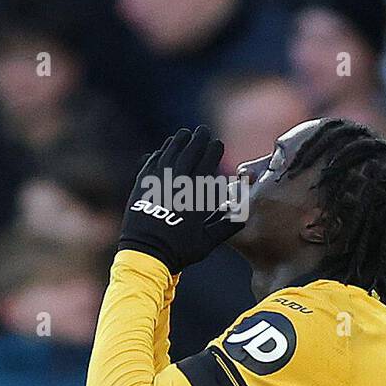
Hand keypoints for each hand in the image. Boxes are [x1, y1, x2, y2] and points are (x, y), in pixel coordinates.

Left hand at [118, 126, 242, 273]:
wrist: (146, 255)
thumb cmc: (178, 251)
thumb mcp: (207, 242)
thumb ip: (226, 226)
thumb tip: (244, 216)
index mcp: (193, 195)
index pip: (206, 166)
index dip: (212, 152)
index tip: (218, 143)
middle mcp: (175, 185)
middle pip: (187, 155)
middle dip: (197, 140)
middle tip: (203, 130)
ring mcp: (157, 184)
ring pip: (168, 156)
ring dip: (176, 143)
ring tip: (184, 133)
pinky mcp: (141, 188)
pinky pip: (151, 165)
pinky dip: (158, 155)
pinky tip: (161, 150)